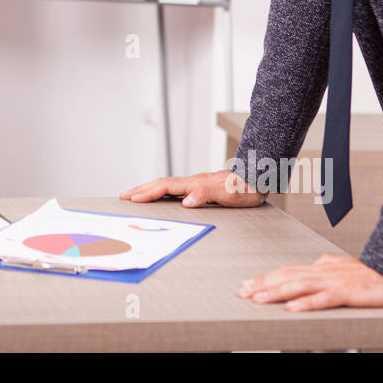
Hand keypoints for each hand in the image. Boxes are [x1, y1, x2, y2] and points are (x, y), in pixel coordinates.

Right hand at [120, 170, 267, 207]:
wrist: (258, 180)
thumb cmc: (245, 188)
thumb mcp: (227, 193)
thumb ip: (205, 195)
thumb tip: (185, 202)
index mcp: (195, 183)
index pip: (165, 187)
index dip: (147, 193)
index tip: (131, 198)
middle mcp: (193, 182)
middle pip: (161, 184)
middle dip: (141, 190)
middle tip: (123, 195)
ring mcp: (196, 184)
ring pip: (167, 186)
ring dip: (149, 190)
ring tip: (135, 195)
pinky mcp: (201, 188)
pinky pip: (176, 190)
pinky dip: (162, 192)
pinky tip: (161, 196)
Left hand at [237, 253, 382, 310]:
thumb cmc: (374, 272)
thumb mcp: (345, 266)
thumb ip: (327, 266)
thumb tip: (314, 263)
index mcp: (322, 266)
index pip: (287, 270)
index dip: (266, 277)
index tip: (247, 284)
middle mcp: (324, 271)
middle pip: (287, 276)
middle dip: (263, 284)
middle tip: (243, 292)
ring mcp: (336, 281)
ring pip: (300, 285)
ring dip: (276, 292)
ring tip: (258, 299)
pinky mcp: (349, 292)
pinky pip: (324, 298)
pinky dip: (306, 303)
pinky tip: (291, 308)